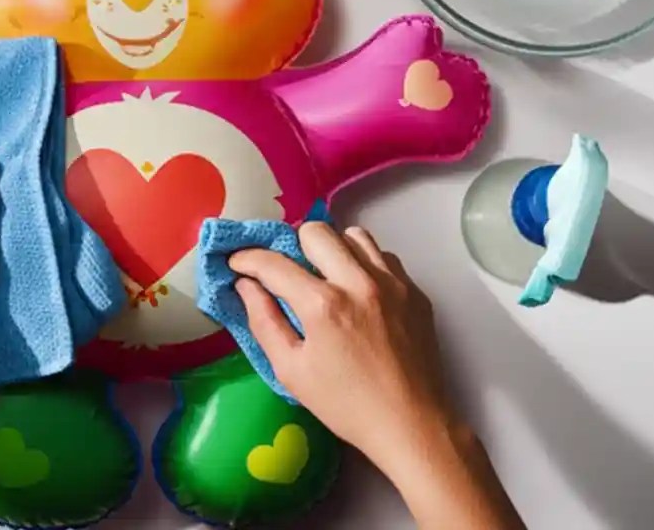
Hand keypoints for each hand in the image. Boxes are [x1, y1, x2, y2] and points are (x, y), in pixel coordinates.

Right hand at [229, 223, 452, 475]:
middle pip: (316, 231)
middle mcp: (359, 282)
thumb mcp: (291, 371)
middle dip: (292, 243)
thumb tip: (246, 286)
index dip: (247, 258)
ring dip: (333, 248)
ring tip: (327, 275)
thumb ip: (264, 321)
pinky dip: (365, 264)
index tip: (238, 263)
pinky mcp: (415, 291)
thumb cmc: (345, 404)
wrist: (411, 423)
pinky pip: (384, 257)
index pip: (274, 263)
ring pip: (355, 236)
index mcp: (323, 305)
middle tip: (287, 269)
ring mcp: (393, 283)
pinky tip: (359, 291)